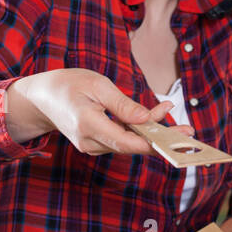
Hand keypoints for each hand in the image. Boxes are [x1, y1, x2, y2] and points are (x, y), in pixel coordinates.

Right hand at [5, 69, 192, 153]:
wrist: (43, 97)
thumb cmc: (69, 85)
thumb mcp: (98, 85)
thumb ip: (123, 104)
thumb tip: (146, 119)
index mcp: (88, 125)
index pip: (125, 141)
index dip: (152, 143)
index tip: (175, 139)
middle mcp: (89, 141)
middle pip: (131, 146)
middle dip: (161, 140)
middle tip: (189, 132)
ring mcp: (91, 146)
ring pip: (128, 143)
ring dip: (152, 133)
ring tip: (180, 125)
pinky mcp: (96, 144)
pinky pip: (121, 140)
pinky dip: (139, 131)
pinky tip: (156, 120)